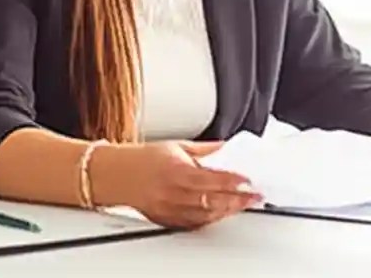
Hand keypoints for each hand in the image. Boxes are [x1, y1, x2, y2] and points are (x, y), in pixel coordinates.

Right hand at [94, 140, 260, 228]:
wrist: (115, 175)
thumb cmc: (143, 159)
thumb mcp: (177, 146)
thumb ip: (206, 150)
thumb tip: (228, 148)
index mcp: (176, 170)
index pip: (213, 178)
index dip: (234, 181)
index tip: (249, 180)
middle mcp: (173, 192)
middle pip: (213, 199)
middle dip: (238, 198)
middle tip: (255, 195)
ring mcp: (170, 209)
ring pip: (206, 214)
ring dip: (228, 209)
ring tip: (244, 203)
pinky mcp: (167, 220)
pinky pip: (195, 223)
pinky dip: (212, 218)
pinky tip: (223, 212)